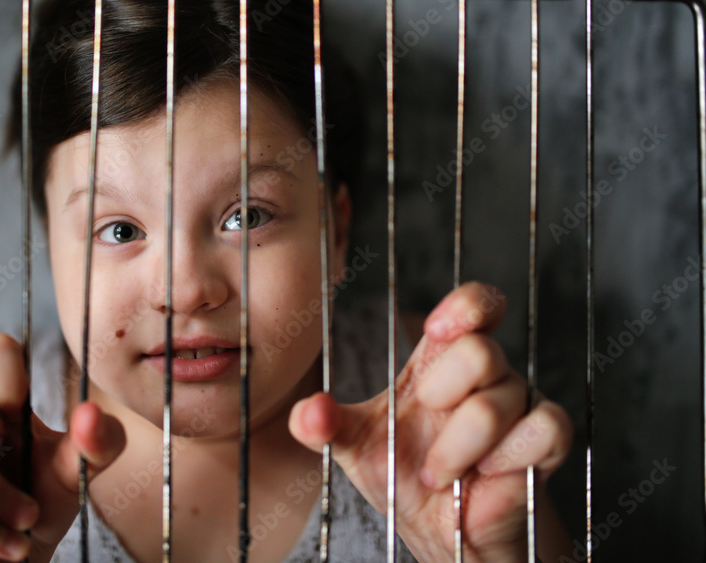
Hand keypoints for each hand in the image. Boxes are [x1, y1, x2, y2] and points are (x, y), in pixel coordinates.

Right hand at [0, 333, 125, 561]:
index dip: (5, 376)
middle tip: (5, 451)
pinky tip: (6, 544)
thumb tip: (91, 414)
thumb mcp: (74, 471)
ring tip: (25, 520)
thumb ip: (98, 443)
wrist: (3, 557)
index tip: (18, 408)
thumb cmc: (36, 495)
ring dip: (1, 502)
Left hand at [289, 282, 572, 560]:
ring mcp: (520, 404)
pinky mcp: (545, 441)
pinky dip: (507, 456)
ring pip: (500, 402)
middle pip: (480, 351)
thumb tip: (307, 412)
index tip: (436, 328)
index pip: (476, 306)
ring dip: (458, 448)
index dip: (467, 305)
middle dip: (443, 393)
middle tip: (425, 422)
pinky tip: (485, 474)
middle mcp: (488, 373)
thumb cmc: (404, 474)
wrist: (440, 529)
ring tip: (440, 474)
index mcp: (442, 359)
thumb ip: (325, 426)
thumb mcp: (355, 447)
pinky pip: (547, 427)